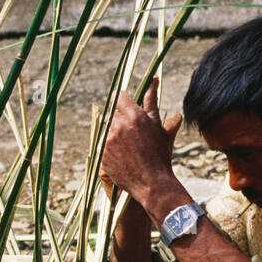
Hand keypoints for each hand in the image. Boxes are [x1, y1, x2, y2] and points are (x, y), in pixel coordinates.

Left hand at [98, 76, 183, 203]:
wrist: (152, 183)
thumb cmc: (160, 155)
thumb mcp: (159, 126)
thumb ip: (152, 101)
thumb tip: (153, 79)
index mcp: (134, 116)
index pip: (119, 96)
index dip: (121, 101)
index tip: (123, 106)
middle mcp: (119, 125)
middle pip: (111, 113)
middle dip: (119, 119)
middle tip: (128, 132)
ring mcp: (108, 141)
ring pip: (106, 128)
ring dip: (113, 133)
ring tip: (126, 146)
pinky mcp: (102, 154)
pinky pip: (101, 144)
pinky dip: (109, 147)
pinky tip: (121, 156)